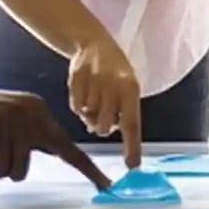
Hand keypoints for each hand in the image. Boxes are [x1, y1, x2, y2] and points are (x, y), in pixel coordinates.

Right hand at [0, 84, 111, 190]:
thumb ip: (30, 138)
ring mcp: (6, 122)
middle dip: (3, 166)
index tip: (107, 185)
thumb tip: (42, 161)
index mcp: (39, 113)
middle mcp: (28, 116)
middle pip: (22, 170)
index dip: (88, 169)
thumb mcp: (13, 118)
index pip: (67, 148)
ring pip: (4, 171)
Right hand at [68, 37, 141, 168]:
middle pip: (104, 126)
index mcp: (131, 88)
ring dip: (90, 114)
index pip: (132, 123)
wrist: (94, 43)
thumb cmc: (116, 72)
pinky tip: (85, 93)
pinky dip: (79, 107)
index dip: (132, 146)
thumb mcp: (127, 88)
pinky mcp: (75, 79)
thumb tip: (106, 131)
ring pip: (88, 117)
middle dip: (102, 126)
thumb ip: (122, 111)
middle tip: (102, 116)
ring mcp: (93, 82)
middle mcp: (113, 86)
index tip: (132, 166)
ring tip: (95, 98)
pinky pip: (75, 108)